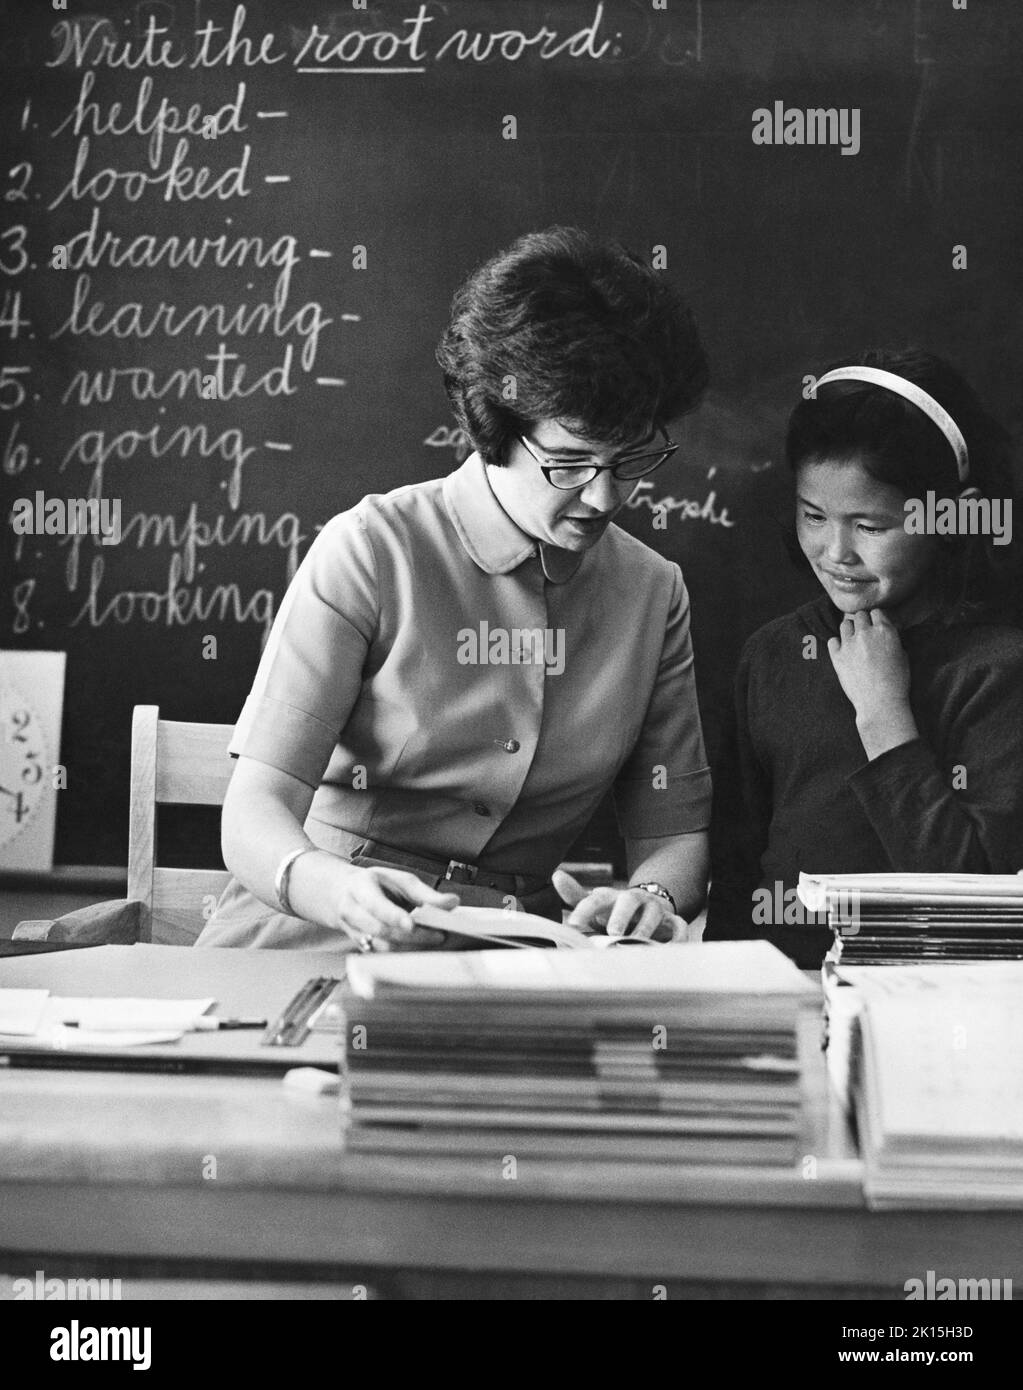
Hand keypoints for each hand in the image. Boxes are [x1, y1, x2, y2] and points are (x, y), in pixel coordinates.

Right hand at [328, 865, 457, 951]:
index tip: (411, 924)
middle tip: (439, 935)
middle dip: (411, 936)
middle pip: (380, 930)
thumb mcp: (400, 880)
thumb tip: (453, 902)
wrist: (343, 894)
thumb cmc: (377, 884)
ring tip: (434, 941)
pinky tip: (422, 949)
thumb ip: (426, 894)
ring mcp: (353, 932)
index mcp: (360, 888)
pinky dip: (404, 954)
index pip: (375, 905)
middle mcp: (351, 911)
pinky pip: (383, 955)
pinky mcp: (361, 947)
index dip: (392, 916)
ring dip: (410, 947)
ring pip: (381, 947)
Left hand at [552, 869, 690, 941]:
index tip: (572, 924)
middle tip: (612, 932)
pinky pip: (679, 927)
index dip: (584, 910)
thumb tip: (557, 874)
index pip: (595, 900)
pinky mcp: (672, 921)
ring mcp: (654, 909)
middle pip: (628, 901)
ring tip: (638, 942)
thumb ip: (576, 895)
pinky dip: (677, 937)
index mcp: (611, 897)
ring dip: (645, 928)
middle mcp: (633, 900)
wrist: (650, 906)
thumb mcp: (596, 904)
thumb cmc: (615, 910)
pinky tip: (670, 947)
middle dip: (620, 916)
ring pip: (653, 914)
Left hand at [826, 608, 910, 719]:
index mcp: (885, 631)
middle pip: (860, 616)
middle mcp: (865, 633)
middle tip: (865, 634)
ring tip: (853, 641)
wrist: (881, 702)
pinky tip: (843, 651)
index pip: (877, 612)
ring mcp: (849, 644)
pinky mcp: (837, 656)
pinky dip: (836, 644)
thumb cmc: (897, 682)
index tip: (876, 626)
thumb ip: (893, 641)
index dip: (877, 619)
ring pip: (844, 624)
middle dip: (863, 623)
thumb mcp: (903, 656)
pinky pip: (832, 640)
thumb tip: (887, 636)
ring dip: (849, 630)